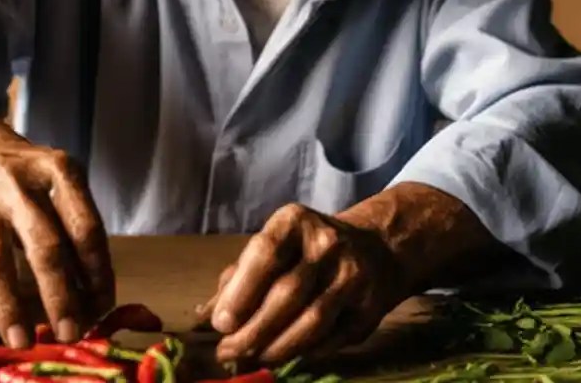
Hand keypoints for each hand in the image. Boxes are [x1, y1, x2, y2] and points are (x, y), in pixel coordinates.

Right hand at [0, 83, 114, 348]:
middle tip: (70, 333)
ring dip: (10, 308)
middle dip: (59, 296)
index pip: (85, 228)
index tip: (104, 306)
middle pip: (43, 246)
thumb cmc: (34, 184)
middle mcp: (18, 183)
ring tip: (23, 340)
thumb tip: (93, 300)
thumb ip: (78, 234)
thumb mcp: (64, 187)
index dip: (98, 272)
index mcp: (58, 170)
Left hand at [201, 183, 498, 363]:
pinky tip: (283, 358)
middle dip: (253, 330)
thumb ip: (238, 279)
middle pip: (287, 293)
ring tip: (252, 360)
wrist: (377, 249)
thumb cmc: (307, 251)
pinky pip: (332, 339)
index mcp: (295, 221)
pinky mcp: (370, 307)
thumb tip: (203, 317)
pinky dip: (303, 353)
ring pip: (312, 321)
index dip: (240, 292)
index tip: (220, 324)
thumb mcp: (274, 247)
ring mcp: (353, 275)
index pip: (265, 253)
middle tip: (228, 352)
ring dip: (276, 348)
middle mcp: (327, 243)